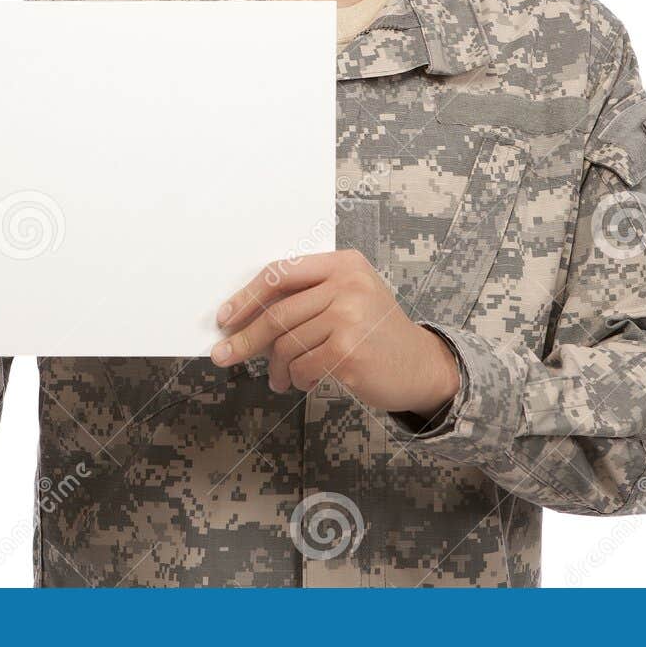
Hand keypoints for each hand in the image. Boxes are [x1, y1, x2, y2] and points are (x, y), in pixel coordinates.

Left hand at [210, 249, 460, 416]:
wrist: (421, 365)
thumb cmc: (376, 334)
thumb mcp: (348, 299)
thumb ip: (305, 300)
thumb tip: (244, 318)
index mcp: (343, 264)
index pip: (281, 274)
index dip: (247, 297)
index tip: (226, 317)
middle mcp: (347, 285)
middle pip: (277, 313)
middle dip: (245, 338)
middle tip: (225, 355)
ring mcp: (349, 317)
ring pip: (286, 344)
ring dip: (277, 367)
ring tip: (281, 378)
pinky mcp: (348, 351)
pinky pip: (301, 366)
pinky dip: (297, 379)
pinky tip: (305, 382)